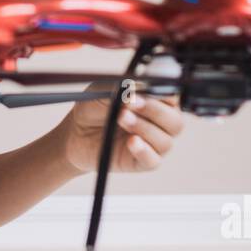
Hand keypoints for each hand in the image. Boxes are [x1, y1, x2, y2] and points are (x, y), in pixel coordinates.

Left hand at [59, 81, 184, 173]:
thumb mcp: (103, 91)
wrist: (76, 133)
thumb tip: (136, 88)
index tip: (146, 87)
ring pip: (165, 141)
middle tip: (131, 102)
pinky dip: (144, 150)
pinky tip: (131, 142)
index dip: (162, 92)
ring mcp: (153, 144)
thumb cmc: (94, 109)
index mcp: (157, 102)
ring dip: (144, 128)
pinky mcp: (143, 162)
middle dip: (154, 110)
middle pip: (174, 121)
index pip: (172, 97)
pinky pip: (153, 160)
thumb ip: (122, 88)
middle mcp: (161, 124)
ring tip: (121, 118)